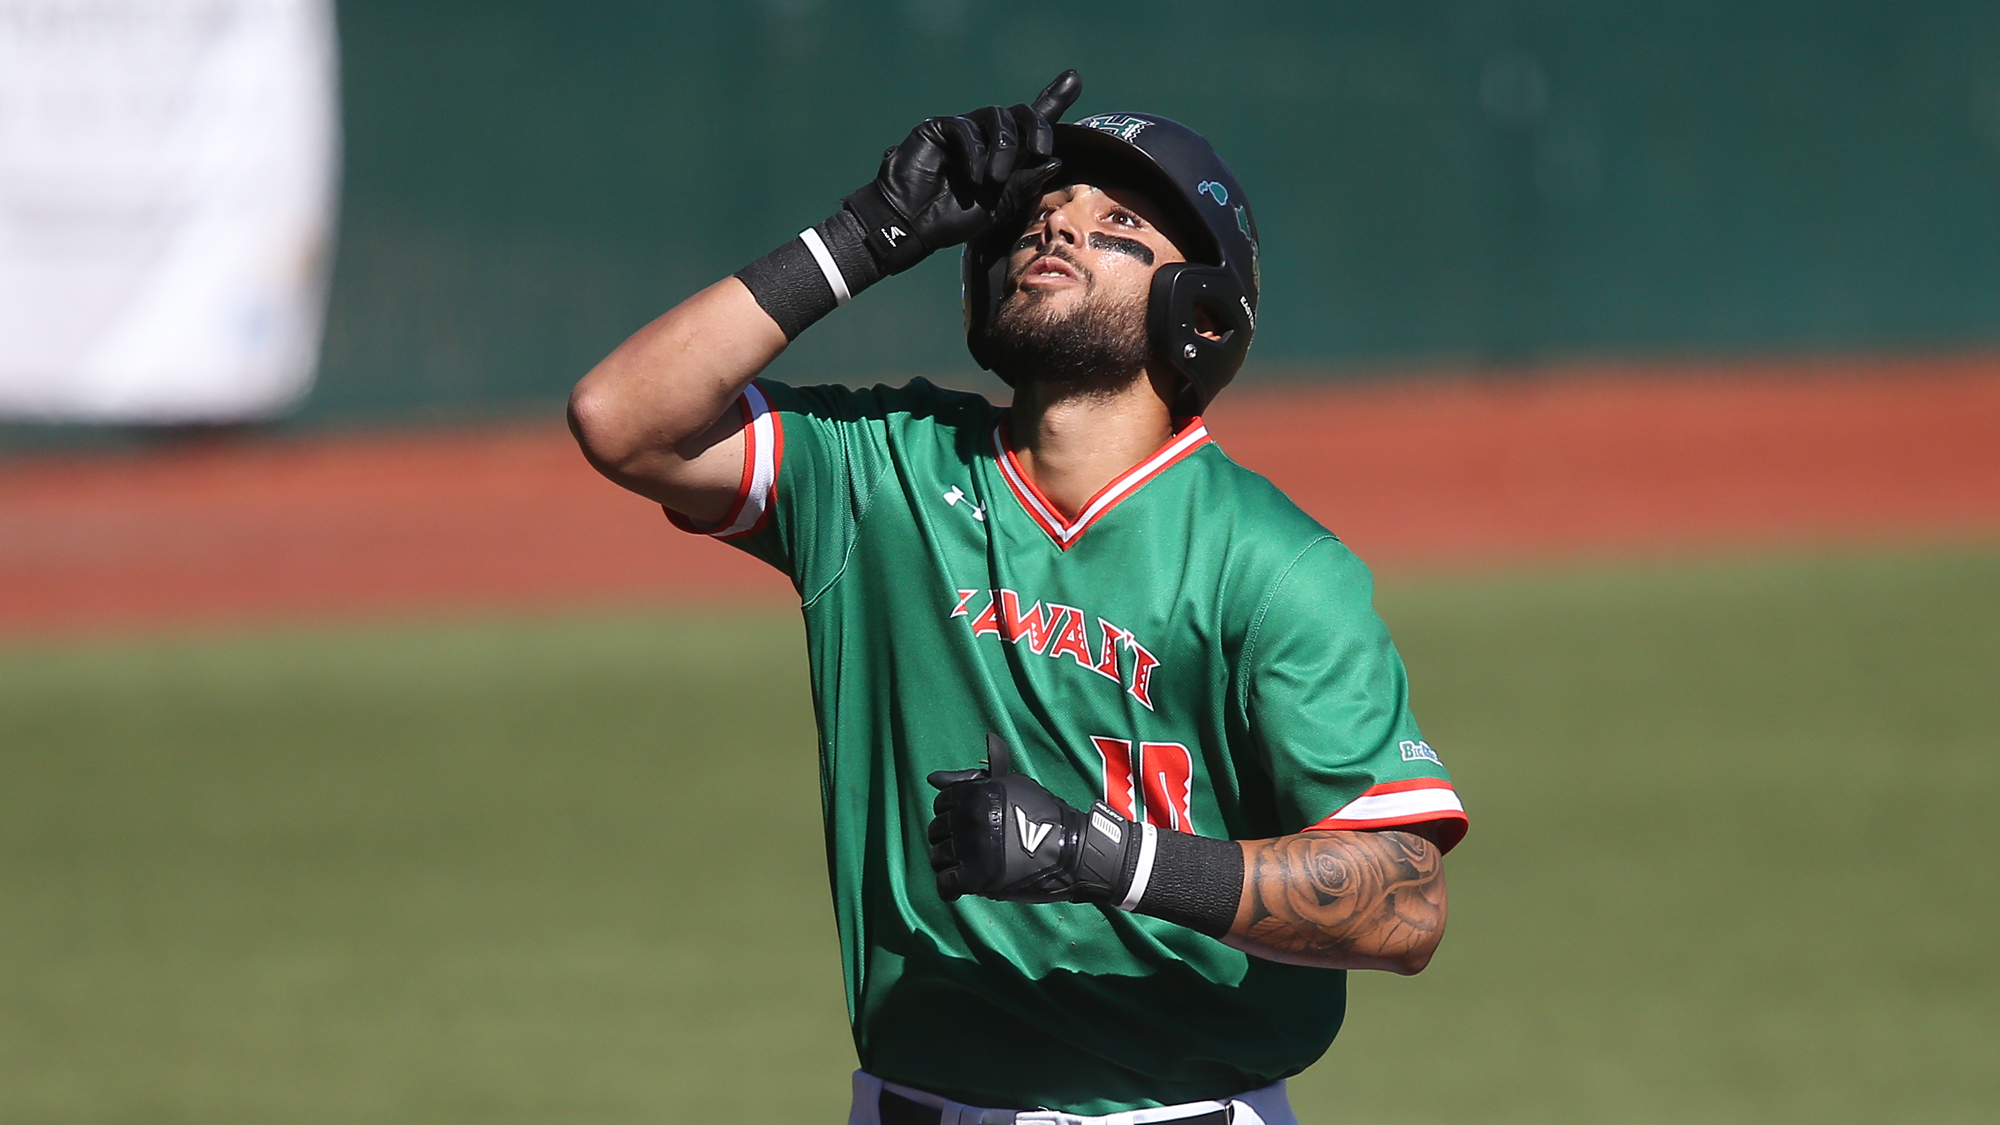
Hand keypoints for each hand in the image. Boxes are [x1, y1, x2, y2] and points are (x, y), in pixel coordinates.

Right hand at [845, 70, 1082, 274]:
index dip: (1053, 99)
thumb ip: (1026, 183)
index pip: (1032, 122)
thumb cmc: (954, 219)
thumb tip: (1056, 161)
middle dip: (1037, 128)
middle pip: (1021, 113)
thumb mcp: (1000, 205)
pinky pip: (965, 127)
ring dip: (1005, 147)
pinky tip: (975, 176)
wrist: (912, 226)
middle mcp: (986, 137)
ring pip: (997, 116)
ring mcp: (963, 130)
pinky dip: (975, 151)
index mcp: (1006, 155)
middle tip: (1042, 151)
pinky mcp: (939, 128)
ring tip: (995, 178)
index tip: (1074, 79)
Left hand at [926, 732, 1136, 904]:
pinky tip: (959, 889)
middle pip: (937, 831)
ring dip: (949, 863)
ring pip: (938, 857)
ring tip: (966, 866)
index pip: (941, 804)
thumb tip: (932, 779)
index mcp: (974, 794)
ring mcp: (970, 848)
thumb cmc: (1044, 814)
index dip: (952, 815)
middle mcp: (968, 819)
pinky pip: (945, 884)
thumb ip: (970, 780)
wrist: (1072, 851)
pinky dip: (949, 888)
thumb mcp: (1010, 785)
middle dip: (949, 839)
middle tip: (968, 848)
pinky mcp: (975, 877)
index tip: (966, 825)